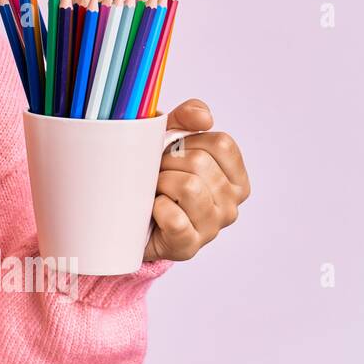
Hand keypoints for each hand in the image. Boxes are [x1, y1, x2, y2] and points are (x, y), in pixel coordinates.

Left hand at [144, 98, 249, 262]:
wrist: (128, 216)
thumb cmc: (155, 174)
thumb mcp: (168, 139)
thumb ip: (187, 118)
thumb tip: (205, 117)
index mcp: (235, 177)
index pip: (221, 143)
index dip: (189, 141)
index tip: (173, 151)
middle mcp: (231, 204)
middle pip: (200, 163)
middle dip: (167, 163)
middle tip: (156, 174)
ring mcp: (212, 227)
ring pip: (188, 186)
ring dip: (160, 183)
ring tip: (154, 191)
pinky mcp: (188, 245)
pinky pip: (174, 217)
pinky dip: (156, 208)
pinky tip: (153, 210)